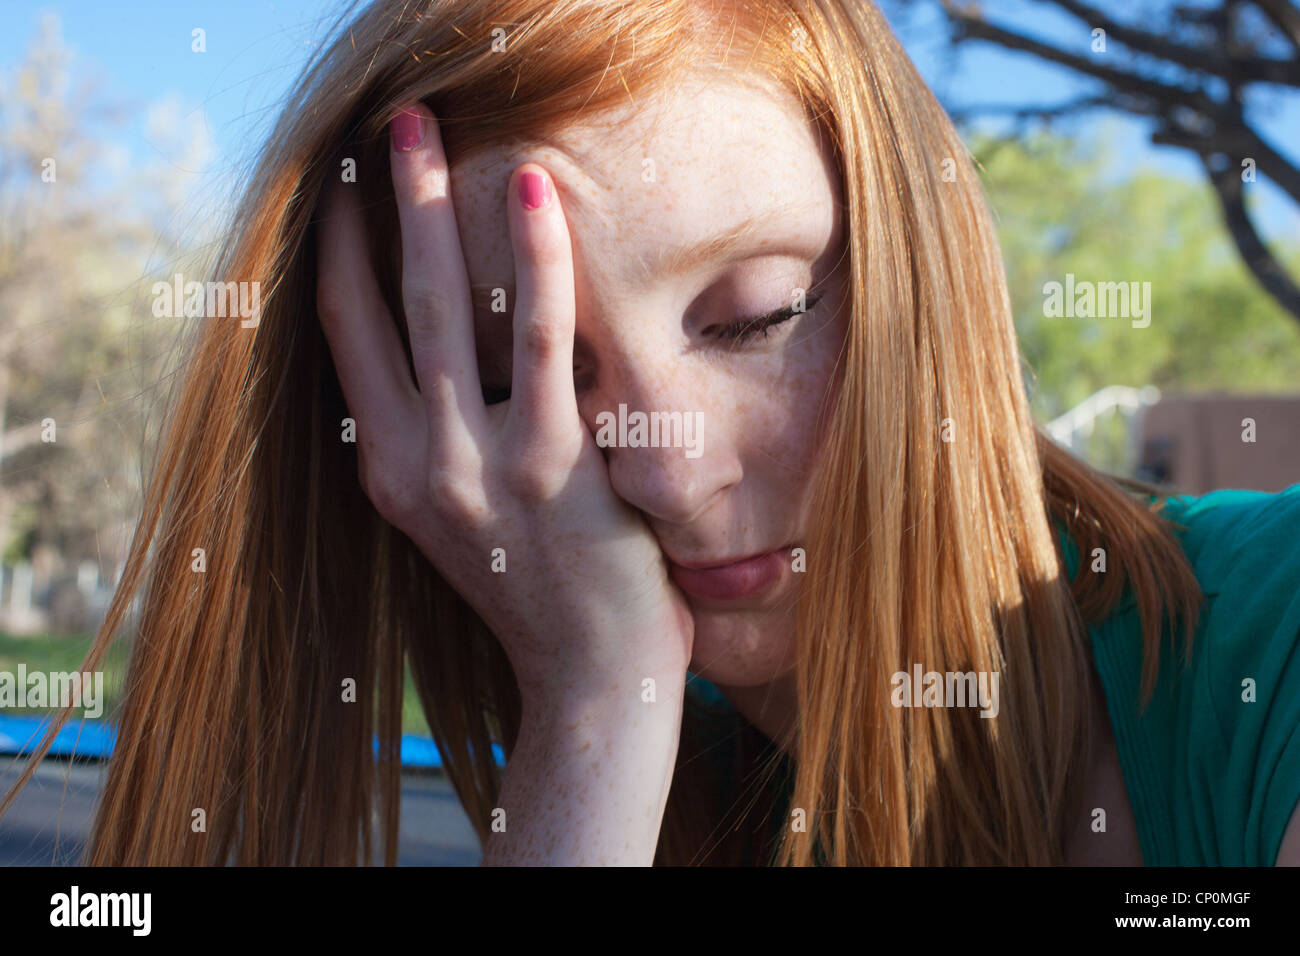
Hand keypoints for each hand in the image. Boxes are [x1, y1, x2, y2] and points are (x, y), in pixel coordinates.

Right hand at [314, 103, 693, 710]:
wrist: (592, 680)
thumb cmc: (541, 590)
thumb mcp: (464, 516)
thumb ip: (443, 439)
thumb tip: (450, 353)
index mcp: (387, 472)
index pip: (344, 341)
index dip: (334, 257)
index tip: (339, 193)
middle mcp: (415, 463)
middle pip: (383, 306)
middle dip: (378, 205)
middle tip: (384, 126)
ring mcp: (479, 463)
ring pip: (444, 308)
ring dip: (432, 207)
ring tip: (425, 128)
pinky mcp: (552, 464)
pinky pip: (545, 340)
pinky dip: (537, 260)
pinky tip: (535, 191)